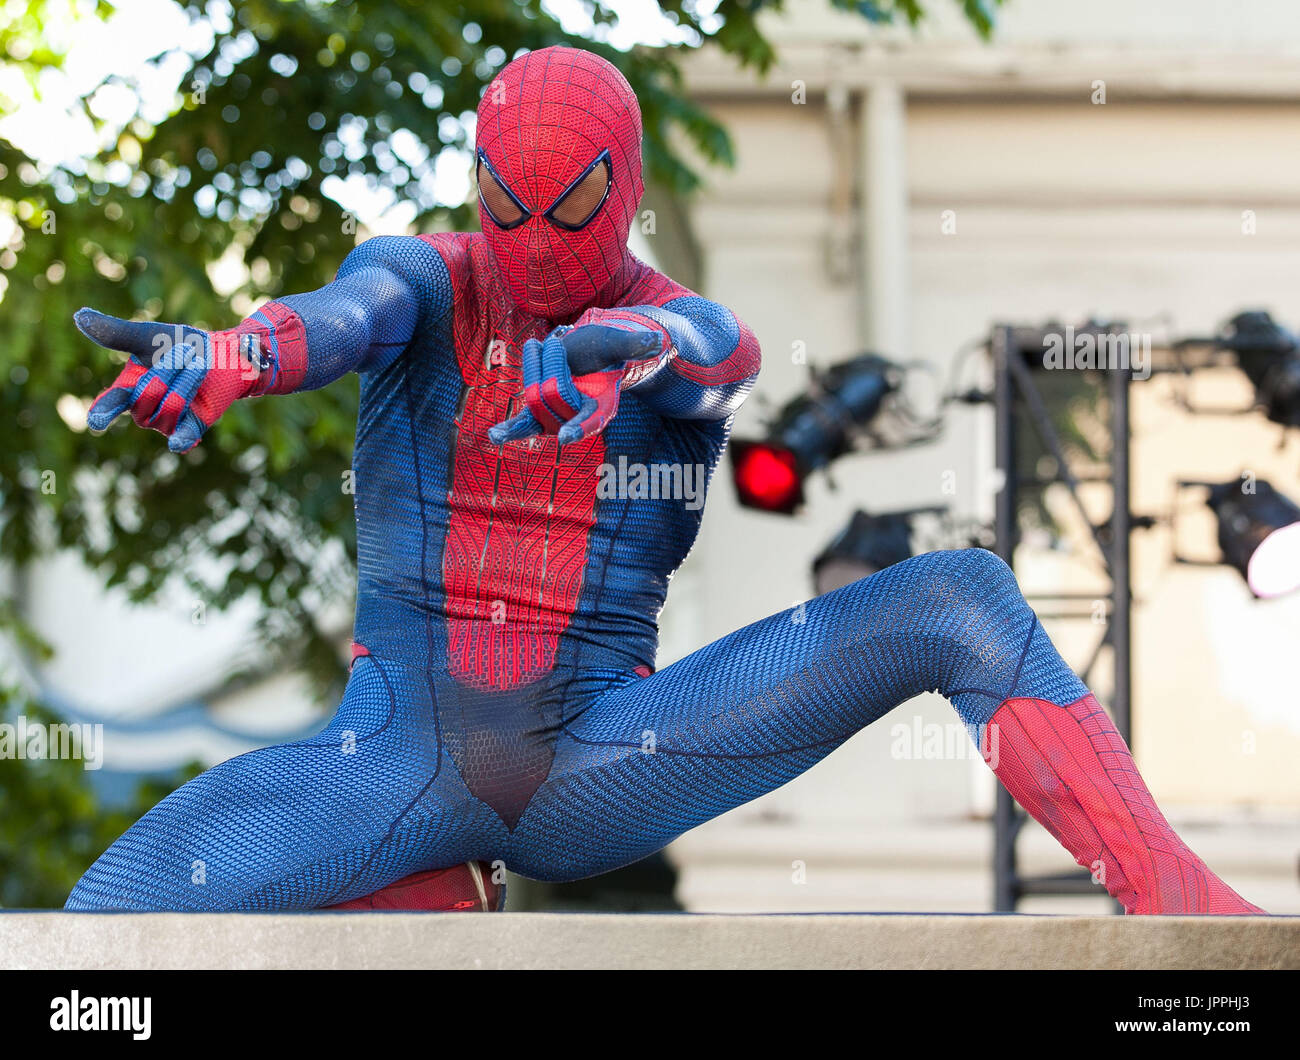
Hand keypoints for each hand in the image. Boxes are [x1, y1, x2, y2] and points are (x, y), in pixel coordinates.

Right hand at [76, 308, 261, 452]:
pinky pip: (182, 438)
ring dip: (185, 383)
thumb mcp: (147, 336)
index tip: (97, 422)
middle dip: (166, 371)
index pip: (110, 404)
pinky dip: (181, 440)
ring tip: (199, 363)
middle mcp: (143, 409)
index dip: (103, 412)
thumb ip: (116, 333)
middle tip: (185, 350)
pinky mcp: (191, 427)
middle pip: (145, 399)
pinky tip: (182, 442)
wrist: (221, 354)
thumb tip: (79, 316)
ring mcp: (167, 421)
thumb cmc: (178, 344)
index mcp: (127, 388)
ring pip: (168, 411)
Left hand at [488, 324, 662, 445]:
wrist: (587, 354)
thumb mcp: (619, 342)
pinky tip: (494, 436)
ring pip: (534, 397)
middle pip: (552, 396)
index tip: (566, 438)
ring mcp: (555, 417)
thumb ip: (634, 344)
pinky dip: (509, 430)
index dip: (578, 427)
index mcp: (601, 406)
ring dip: (535, 367)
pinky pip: (523, 422)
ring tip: (543, 346)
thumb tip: (657, 341)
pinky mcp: (538, 413)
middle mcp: (577, 417)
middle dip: (550, 366)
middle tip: (556, 341)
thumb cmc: (607, 347)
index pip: (590, 420)